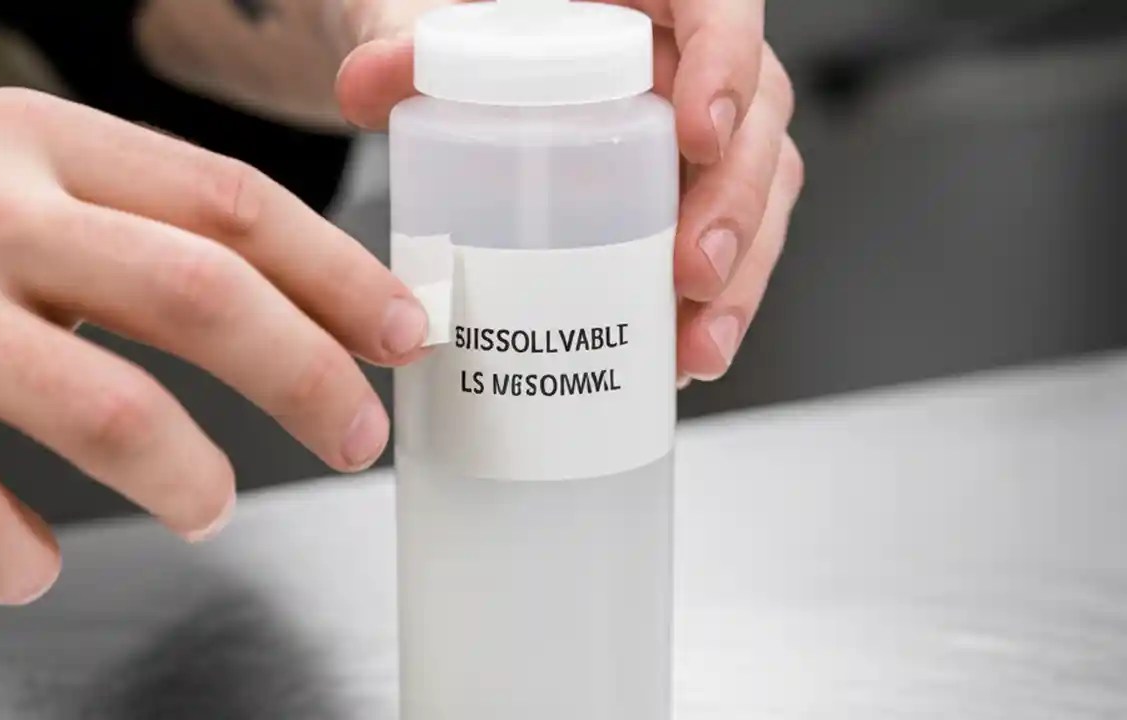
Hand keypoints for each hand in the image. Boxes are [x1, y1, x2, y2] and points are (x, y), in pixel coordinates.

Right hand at [0, 89, 427, 603]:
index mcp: (40, 141)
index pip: (233, 203)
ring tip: (213, 504)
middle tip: (357, 436)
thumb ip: (146, 222)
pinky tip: (42, 560)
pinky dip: (19, 550)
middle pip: (199, 293)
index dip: (338, 274)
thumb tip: (317, 307)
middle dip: (304, 377)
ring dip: (192, 473)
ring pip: (108, 408)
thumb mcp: (17, 170)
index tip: (404, 333)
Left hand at [336, 0, 803, 385]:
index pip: (719, 4)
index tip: (699, 133)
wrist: (437, 66)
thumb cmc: (452, 23)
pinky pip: (717, 238)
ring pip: (755, 191)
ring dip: (738, 277)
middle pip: (756, 118)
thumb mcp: (417, 16)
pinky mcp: (674, 190)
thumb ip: (401, 36)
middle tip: (693, 272)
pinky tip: (679, 356)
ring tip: (694, 345)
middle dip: (736, 206)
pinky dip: (708, 303)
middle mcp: (682, 55)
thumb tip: (370, 84)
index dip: (729, 64)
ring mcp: (685, 128)